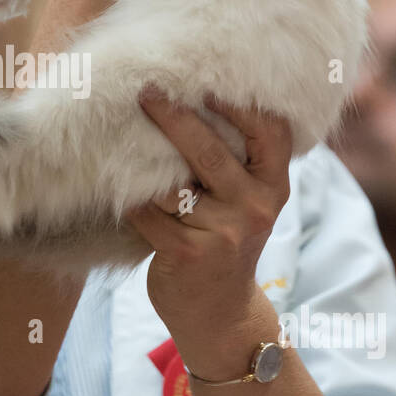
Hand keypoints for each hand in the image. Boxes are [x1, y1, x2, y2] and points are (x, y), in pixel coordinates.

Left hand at [125, 90, 291, 380]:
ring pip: (172, 182)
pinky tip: (123, 197)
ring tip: (122, 146)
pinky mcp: (188, 251)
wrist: (219, 311)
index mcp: (273, 186)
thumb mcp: (248, 203)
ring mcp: (224, 231)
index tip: (208, 83)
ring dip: (145, 165)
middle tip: (147, 92)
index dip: (241, 105)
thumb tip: (191, 100)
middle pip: (209, 150)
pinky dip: (133, 203)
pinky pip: (149, 212)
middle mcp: (255, 206)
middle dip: (174, 115)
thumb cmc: (225, 241)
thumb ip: (236, 163)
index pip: (271, 133)